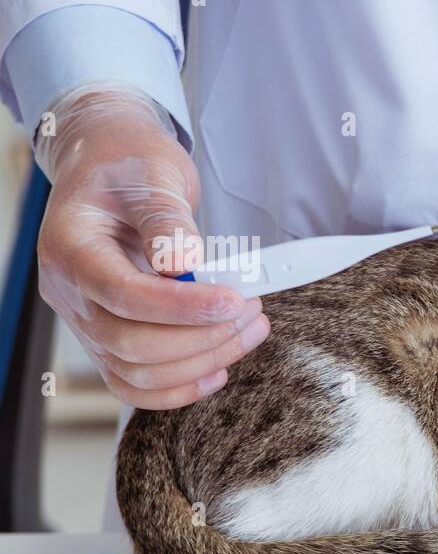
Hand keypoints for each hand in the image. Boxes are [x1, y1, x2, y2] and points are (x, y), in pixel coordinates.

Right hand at [35, 84, 267, 408]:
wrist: (113, 168)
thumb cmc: (130, 167)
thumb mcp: (153, 175)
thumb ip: (167, 221)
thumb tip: (184, 264)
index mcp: (70, 248)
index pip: (121, 295)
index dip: (182, 307)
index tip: (234, 300)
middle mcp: (70, 293)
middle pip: (129, 344)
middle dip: (202, 336)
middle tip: (251, 311)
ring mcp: (86, 322)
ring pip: (138, 372)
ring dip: (203, 360)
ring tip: (249, 328)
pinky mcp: (108, 340)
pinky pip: (136, 385)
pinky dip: (179, 386)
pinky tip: (219, 368)